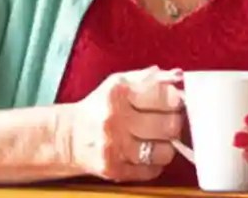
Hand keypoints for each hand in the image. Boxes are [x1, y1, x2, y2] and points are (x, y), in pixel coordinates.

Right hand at [61, 66, 184, 181]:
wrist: (69, 137)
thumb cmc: (100, 107)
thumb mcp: (121, 83)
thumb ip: (151, 78)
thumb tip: (178, 76)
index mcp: (119, 93)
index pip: (165, 96)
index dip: (175, 100)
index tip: (173, 102)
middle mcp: (115, 119)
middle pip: (169, 125)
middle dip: (174, 122)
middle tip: (168, 120)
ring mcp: (114, 147)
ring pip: (164, 151)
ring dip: (166, 145)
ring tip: (158, 138)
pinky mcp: (114, 169)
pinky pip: (151, 170)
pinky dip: (154, 163)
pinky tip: (147, 153)